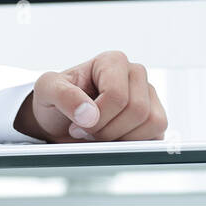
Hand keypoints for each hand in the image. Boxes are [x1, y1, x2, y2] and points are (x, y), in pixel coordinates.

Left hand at [13, 50, 167, 143]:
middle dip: (109, 130)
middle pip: (137, 110)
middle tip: (88, 132)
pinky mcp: (154, 116)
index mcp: (112, 61)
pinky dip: (136, 145)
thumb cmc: (56, 100)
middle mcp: (134, 74)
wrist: (59, 120)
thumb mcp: (46, 90)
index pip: (117, 95)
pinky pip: (158, 134)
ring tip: (100, 136)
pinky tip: (115, 141)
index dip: (98, 117)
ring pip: (153, 122)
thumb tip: (89, 114)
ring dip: (123, 139)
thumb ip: (63, 96)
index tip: (76, 124)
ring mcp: (148, 95)